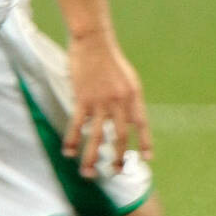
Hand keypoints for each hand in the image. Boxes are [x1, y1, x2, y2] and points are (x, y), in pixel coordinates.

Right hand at [64, 28, 151, 176]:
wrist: (94, 41)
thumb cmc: (110, 59)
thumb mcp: (127, 78)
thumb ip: (128, 100)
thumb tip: (127, 120)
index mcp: (133, 95)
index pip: (141, 124)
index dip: (144, 142)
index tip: (146, 159)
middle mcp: (119, 101)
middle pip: (119, 136)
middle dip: (116, 158)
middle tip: (114, 173)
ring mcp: (101, 101)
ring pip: (97, 136)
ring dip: (92, 157)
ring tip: (88, 174)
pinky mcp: (83, 99)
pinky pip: (78, 125)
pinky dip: (73, 140)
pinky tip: (69, 153)